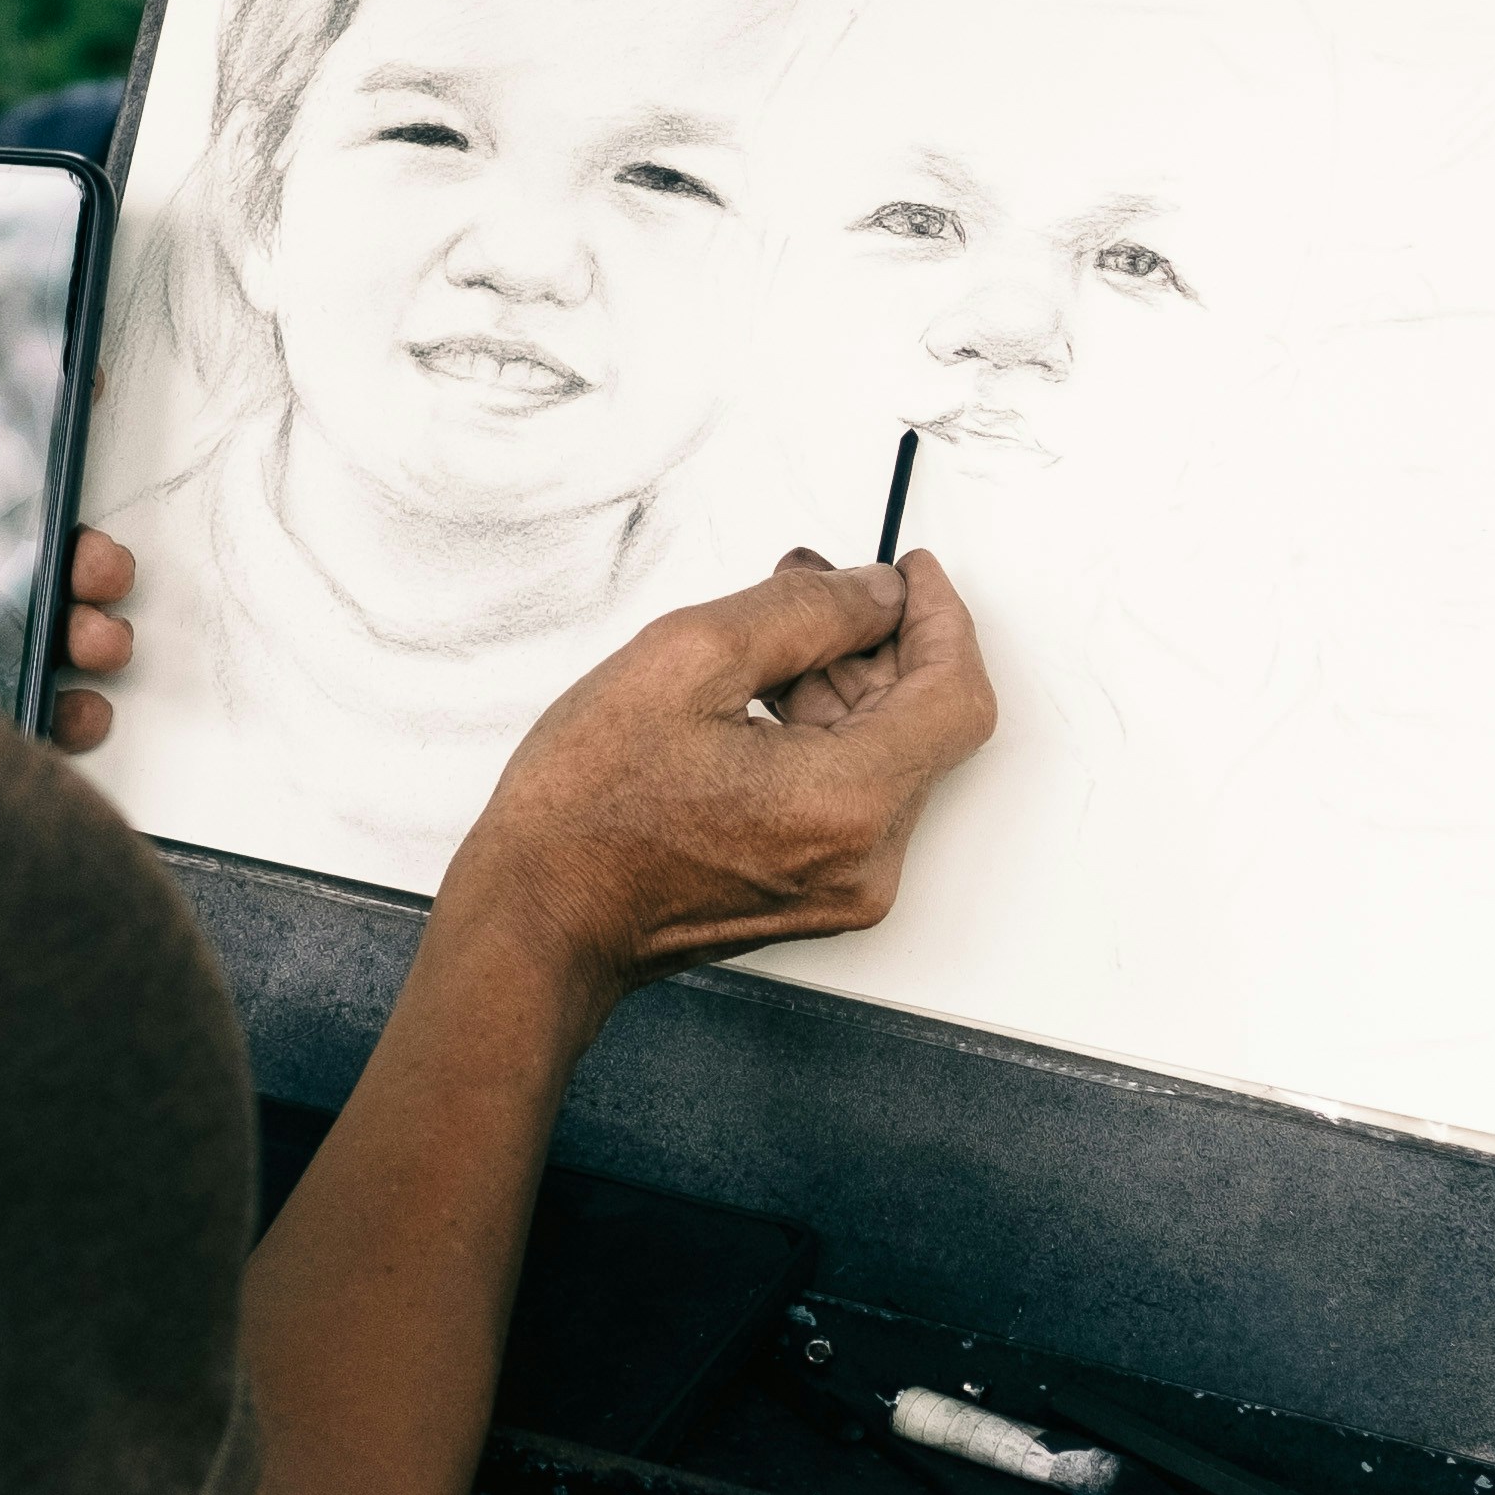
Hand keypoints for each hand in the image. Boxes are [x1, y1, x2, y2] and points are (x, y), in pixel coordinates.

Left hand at [0, 220, 138, 743]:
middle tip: (95, 556)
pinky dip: (61, 718)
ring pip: (19, 643)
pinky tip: (74, 708)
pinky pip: (1, 729)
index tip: (70, 423)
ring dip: (84, 632)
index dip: (19, 464)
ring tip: (96, 632)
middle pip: (1, 567)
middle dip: (73, 558)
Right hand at [445, 549, 996, 991]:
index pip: (956, 695)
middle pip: (923, 725)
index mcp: (847, 804)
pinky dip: (827, 735)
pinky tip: (768, 697)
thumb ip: (804, 611)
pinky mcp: (817, 896)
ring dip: (847, 686)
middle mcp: (865, 861)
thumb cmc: (584, 816)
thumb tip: (876, 594)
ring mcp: (844, 888)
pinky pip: (854, 795)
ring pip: (888, 757)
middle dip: (880, 642)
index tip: (910, 574)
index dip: (942, 619)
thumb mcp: (686, 660)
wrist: (537, 921)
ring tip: (771, 640)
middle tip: (817, 584)